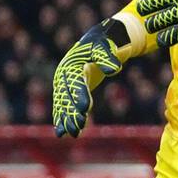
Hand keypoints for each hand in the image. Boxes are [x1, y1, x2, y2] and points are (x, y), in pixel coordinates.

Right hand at [52, 20, 125, 137]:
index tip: (86, 108)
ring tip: (72, 134)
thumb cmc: (102, 44)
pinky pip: (62, 107)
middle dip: (72, 112)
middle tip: (78, 127)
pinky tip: (62, 133)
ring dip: (67, 120)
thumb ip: (108, 58)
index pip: (76, 82)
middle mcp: (64, 76)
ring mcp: (63, 84)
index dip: (80, 95)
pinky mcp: (66, 91)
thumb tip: (115, 69)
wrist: (94, 43)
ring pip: (63, 104)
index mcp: (72, 65)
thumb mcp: (105, 48)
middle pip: (67, 97)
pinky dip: (62, 119)